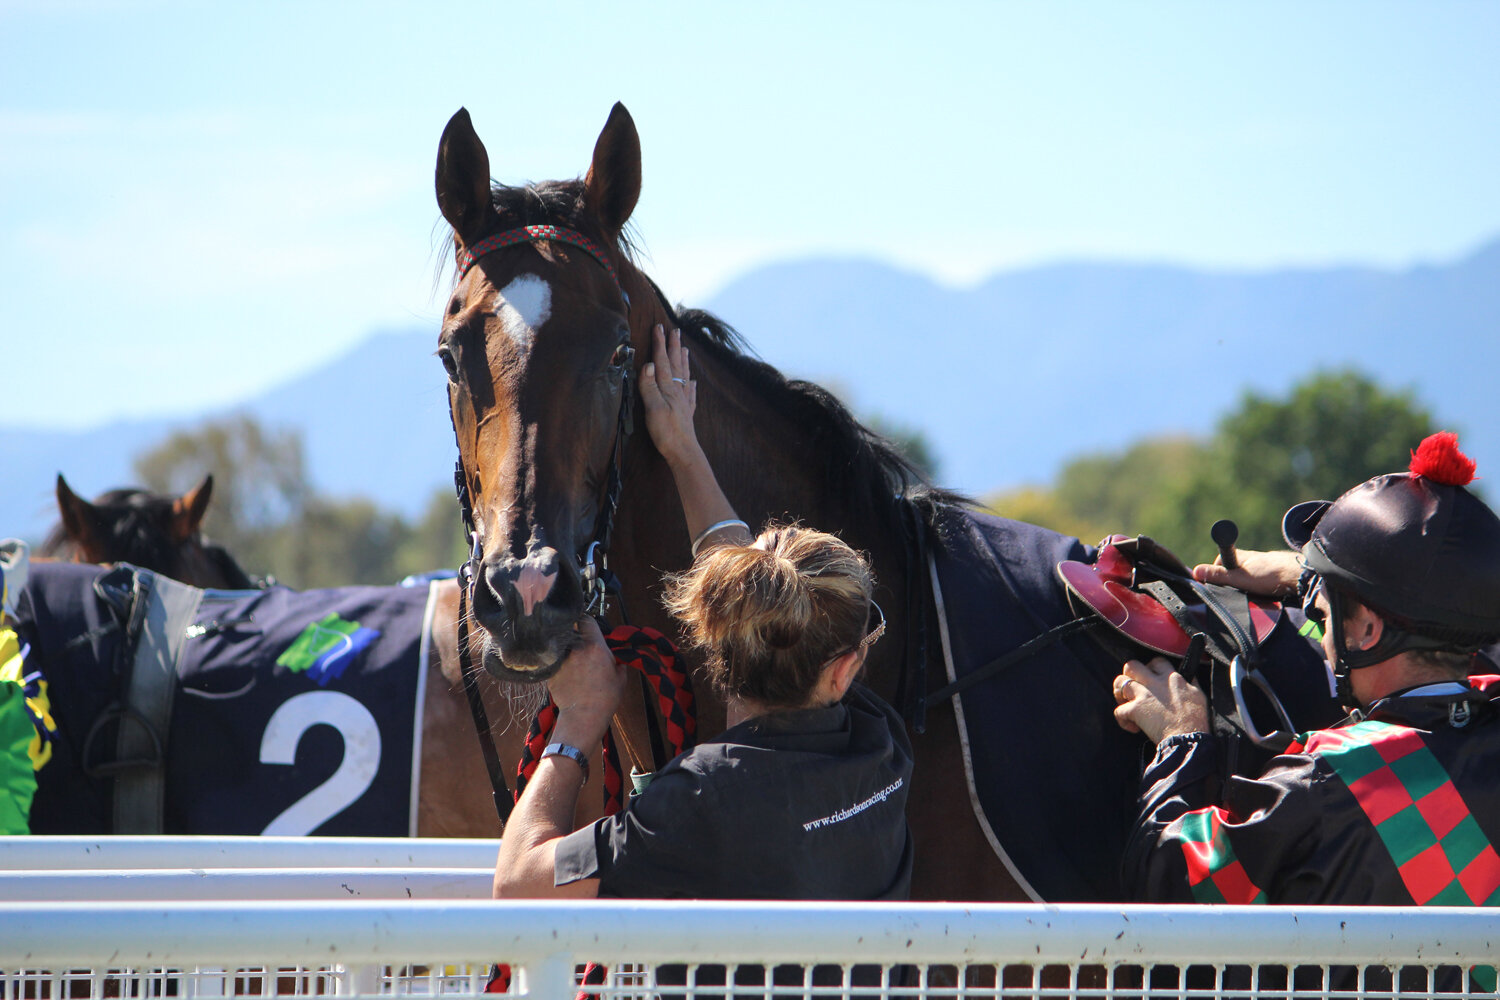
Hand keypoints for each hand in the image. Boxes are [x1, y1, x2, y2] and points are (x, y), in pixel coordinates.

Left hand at [546, 617, 626, 749]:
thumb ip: (616, 660)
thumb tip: (614, 656)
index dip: (589, 622)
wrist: (584, 716)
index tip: (589, 627)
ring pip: (563, 646)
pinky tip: (568, 676)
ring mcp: (561, 660)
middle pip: (573, 631)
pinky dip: (561, 665)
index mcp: (595, 647)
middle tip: (584, 647)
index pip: (587, 620)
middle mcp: (576, 649)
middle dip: (578, 636)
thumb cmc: (604, 699)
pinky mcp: (551, 671)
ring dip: (568, 650)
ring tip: (575, 663)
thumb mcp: (620, 677)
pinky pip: (556, 662)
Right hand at [639, 324, 701, 470]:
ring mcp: (684, 402)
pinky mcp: (686, 413)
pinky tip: (694, 383)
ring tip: (685, 349)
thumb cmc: (666, 432)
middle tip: (675, 331)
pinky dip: (692, 386)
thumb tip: (649, 364)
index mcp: (668, 388)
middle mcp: (678, 392)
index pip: (662, 362)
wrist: (683, 452)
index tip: (658, 327)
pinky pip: (690, 394)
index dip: (659, 344)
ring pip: (684, 376)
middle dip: (673, 347)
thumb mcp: (653, 408)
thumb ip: (649, 386)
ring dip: (683, 361)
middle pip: (676, 364)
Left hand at [1112, 657, 1208, 742]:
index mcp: (1172, 678)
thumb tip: (1187, 676)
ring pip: (1119, 681)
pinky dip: (1122, 720)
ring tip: (1126, 703)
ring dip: (1120, 693)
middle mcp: (1156, 682)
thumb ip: (1190, 682)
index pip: (1156, 661)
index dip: (1151, 669)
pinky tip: (1133, 727)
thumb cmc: (1197, 721)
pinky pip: (1118, 711)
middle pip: (1132, 665)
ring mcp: (1144, 695)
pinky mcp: (1135, 710)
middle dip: (1129, 676)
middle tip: (1134, 690)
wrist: (1189, 740)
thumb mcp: (1199, 695)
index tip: (1152, 680)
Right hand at [1193, 548, 1302, 598]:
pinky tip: (1264, 595)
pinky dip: (1259, 589)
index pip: (1220, 563)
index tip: (1220, 586)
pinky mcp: (1273, 574)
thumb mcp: (1238, 577)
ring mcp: (1263, 566)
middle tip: (1238, 593)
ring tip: (1253, 595)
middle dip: (1233, 583)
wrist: (1299, 577)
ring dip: (1247, 587)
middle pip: (1233, 571)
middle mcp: (1251, 559)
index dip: (1218, 576)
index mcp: (1240, 555)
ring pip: (1247, 578)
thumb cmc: (1270, 574)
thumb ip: (1218, 575)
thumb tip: (1196, 571)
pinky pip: (1260, 583)